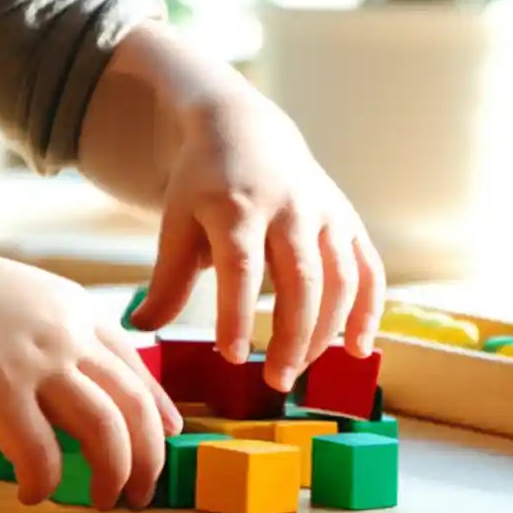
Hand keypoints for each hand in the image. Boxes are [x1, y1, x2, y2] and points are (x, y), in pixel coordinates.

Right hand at [0, 237, 182, 509]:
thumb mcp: (21, 303)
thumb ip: (53, 340)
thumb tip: (68, 392)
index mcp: (76, 311)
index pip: (136, 367)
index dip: (158, 408)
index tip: (170, 435)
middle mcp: (68, 333)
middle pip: (134, 403)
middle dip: (149, 454)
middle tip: (143, 488)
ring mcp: (36, 360)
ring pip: (105, 428)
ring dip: (114, 473)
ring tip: (104, 499)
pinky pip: (40, 452)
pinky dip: (45, 482)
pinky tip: (33, 493)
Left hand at [126, 63, 385, 392]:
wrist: (246, 130)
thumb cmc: (204, 185)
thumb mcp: (176, 220)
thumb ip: (166, 278)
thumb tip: (143, 329)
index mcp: (238, 206)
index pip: (241, 267)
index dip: (238, 314)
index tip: (233, 358)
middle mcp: (290, 207)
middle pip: (301, 278)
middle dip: (293, 335)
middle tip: (275, 381)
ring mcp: (325, 214)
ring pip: (340, 279)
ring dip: (327, 331)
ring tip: (302, 369)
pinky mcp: (348, 222)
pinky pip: (368, 270)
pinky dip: (369, 311)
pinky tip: (357, 349)